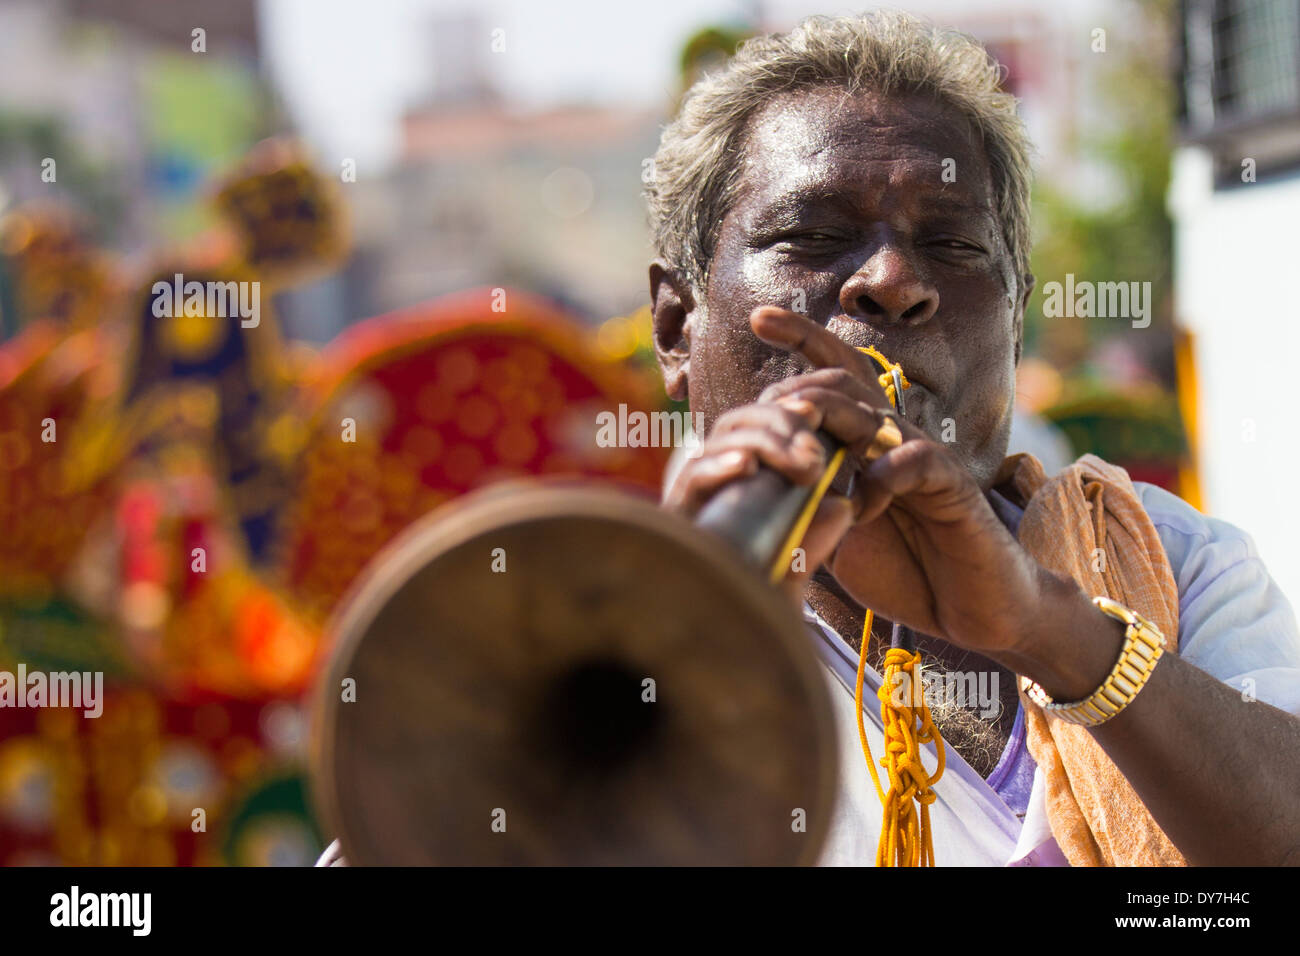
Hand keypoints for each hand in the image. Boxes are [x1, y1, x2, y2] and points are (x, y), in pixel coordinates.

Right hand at [661, 374, 855, 605]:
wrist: (717, 662)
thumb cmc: (750, 626)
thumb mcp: (790, 581)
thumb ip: (812, 547)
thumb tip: (840, 506)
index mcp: (734, 496)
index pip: (753, 435)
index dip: (781, 418)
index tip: (813, 417)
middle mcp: (705, 494)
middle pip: (732, 428)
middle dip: (777, 425)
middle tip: (816, 453)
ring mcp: (685, 506)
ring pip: (713, 443)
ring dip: (761, 441)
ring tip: (801, 464)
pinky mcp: (669, 524)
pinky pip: (688, 481)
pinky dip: (716, 466)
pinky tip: (745, 465)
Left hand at [738, 306, 1062, 655]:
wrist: (976, 610)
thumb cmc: (908, 569)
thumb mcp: (839, 532)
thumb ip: (807, 501)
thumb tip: (756, 481)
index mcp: (864, 442)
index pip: (832, 374)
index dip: (800, 338)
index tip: (758, 316)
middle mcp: (893, 437)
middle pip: (844, 378)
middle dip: (799, 371)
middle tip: (766, 385)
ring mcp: (924, 457)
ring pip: (870, 413)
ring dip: (827, 421)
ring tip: (795, 438)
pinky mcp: (952, 487)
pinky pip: (912, 460)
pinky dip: (878, 479)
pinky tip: (859, 506)